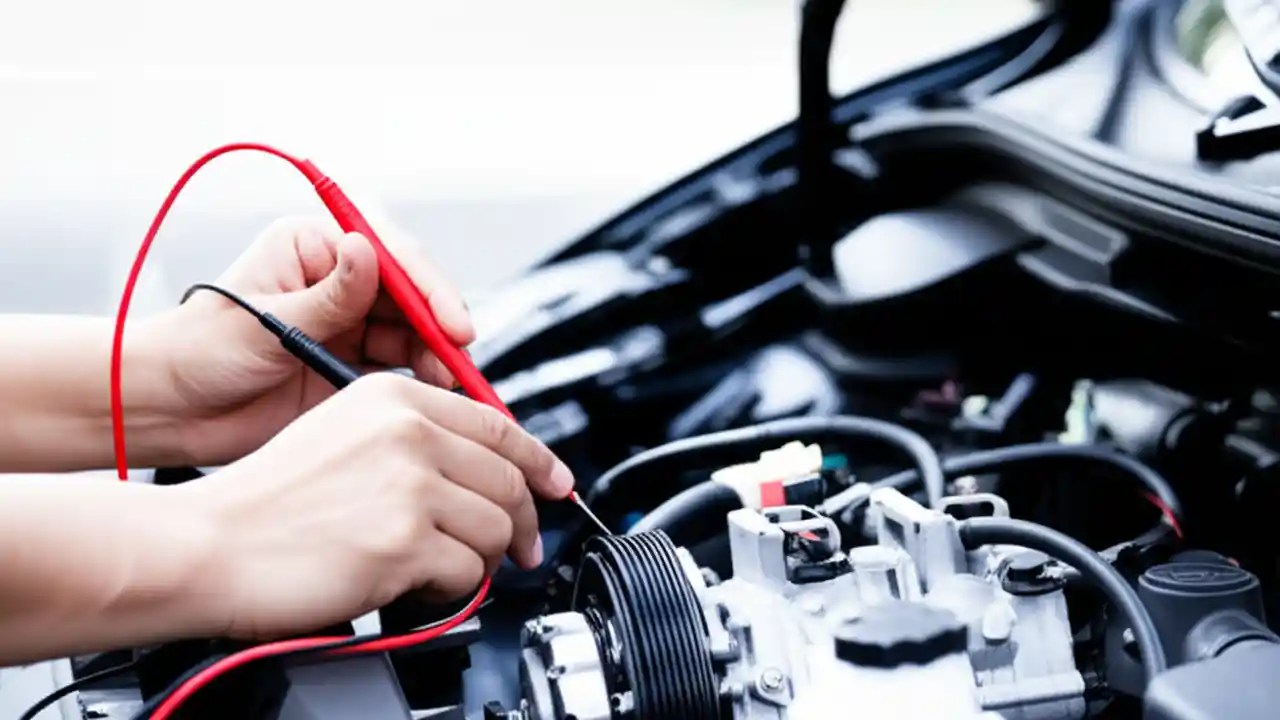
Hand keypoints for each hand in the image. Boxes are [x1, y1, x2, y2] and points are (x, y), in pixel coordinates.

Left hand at [145, 216, 472, 465]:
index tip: (451, 323)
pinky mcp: (354, 364)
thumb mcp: (264, 322)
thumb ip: (326, 295)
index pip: (388, 254)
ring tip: (449, 387)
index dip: (427, 287)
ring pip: (413, 333)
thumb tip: (368, 250)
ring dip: (435, 357)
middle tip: (460, 361)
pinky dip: (422, 382)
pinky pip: (402, 368)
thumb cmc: (198, 352)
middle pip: (411, 294)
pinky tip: (435, 398)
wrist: (171, 412)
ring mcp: (350, 322)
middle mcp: (339, 278)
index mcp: (315, 246)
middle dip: (439, 326)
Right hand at [182, 372, 572, 640]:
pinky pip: (467, 571)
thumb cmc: (266, 500)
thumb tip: (483, 469)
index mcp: (395, 399)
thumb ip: (414, 439)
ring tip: (448, 566)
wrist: (209, 546)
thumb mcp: (343, 433)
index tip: (555, 484)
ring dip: (483, 558)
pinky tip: (419, 583)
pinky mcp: (404, 542)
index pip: (498, 426)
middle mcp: (409, 433)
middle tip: (519, 549)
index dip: (539, 461)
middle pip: (509, 480)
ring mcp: (409, 487)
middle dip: (522, 522)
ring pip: (497, 529)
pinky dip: (452, 586)